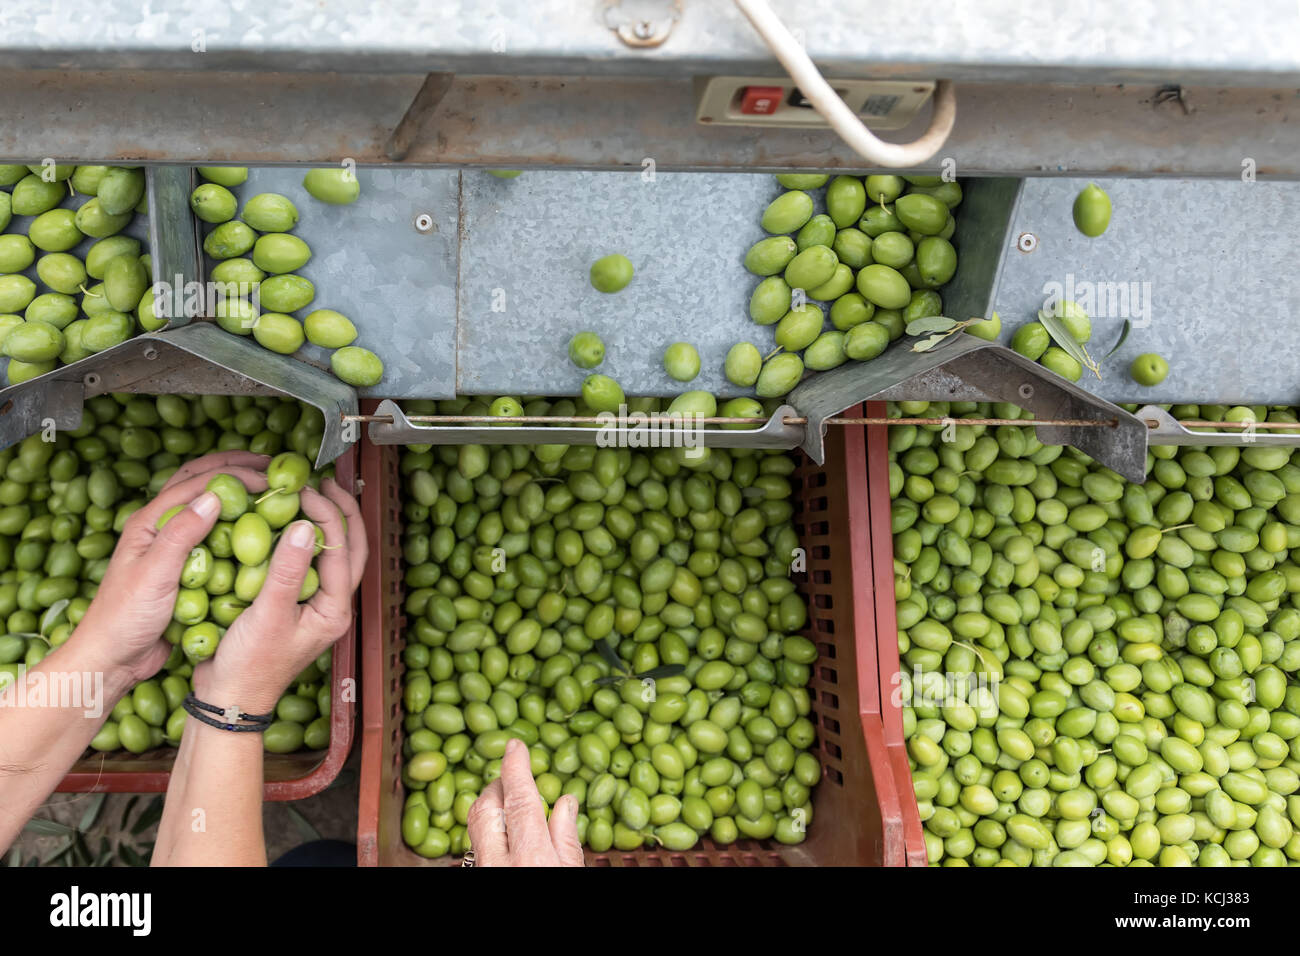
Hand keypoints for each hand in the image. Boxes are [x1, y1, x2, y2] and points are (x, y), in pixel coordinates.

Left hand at [71, 454, 268, 684]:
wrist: (113, 658)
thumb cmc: (125, 618)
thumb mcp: (154, 574)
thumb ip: (181, 534)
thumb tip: (214, 497)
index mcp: (149, 521)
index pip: (196, 482)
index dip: (234, 473)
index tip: (270, 477)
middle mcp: (161, 527)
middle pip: (199, 483)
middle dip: (235, 468)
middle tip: (272, 467)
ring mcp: (172, 547)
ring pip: (207, 507)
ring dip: (236, 493)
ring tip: (269, 491)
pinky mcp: (184, 567)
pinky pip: (214, 538)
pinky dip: (236, 526)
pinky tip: (258, 531)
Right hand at [192, 477, 364, 713]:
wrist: (229, 701)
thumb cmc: (249, 665)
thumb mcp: (268, 614)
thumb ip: (287, 569)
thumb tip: (307, 525)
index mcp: (335, 608)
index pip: (343, 549)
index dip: (328, 513)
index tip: (305, 488)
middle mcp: (332, 605)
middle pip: (350, 549)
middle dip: (341, 512)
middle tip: (324, 482)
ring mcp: (315, 605)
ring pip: (332, 555)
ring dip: (325, 523)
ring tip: (308, 495)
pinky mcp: (295, 605)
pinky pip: (308, 564)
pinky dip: (302, 540)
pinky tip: (283, 523)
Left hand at [466, 738, 584, 866]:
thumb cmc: (561, 914)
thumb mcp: (571, 874)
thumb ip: (567, 841)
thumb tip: (565, 803)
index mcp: (531, 858)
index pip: (520, 801)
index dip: (517, 768)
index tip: (516, 746)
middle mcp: (497, 862)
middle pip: (485, 809)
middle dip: (498, 787)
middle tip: (516, 782)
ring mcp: (480, 869)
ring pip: (475, 827)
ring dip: (491, 810)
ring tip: (512, 808)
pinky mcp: (473, 876)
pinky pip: (476, 845)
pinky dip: (488, 833)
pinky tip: (506, 837)